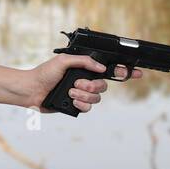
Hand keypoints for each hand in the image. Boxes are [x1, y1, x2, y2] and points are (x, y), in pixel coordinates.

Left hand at [25, 55, 144, 112]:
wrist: (31, 90)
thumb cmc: (44, 73)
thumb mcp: (63, 61)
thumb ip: (84, 61)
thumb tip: (101, 68)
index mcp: (84, 69)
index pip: (108, 70)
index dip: (124, 72)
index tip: (138, 73)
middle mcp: (85, 81)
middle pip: (104, 86)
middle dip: (93, 86)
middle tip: (77, 83)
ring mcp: (81, 94)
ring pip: (97, 98)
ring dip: (84, 95)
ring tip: (70, 92)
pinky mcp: (76, 105)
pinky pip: (89, 108)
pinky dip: (81, 104)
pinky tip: (72, 100)